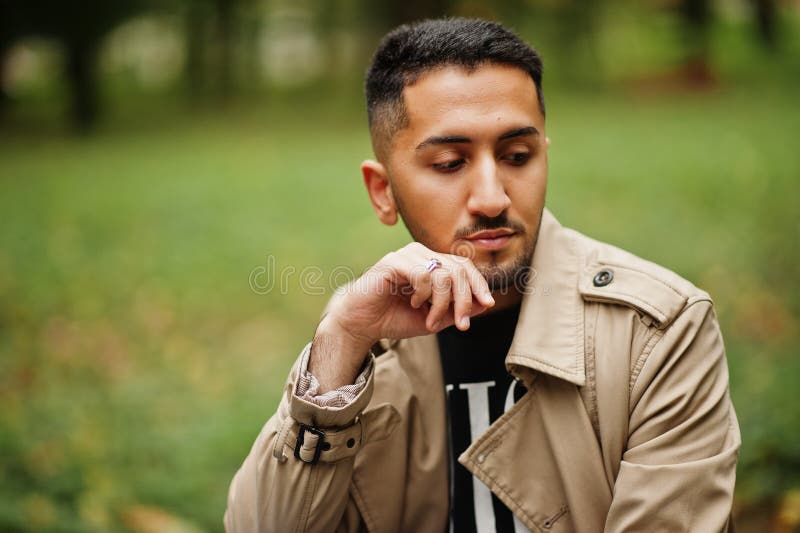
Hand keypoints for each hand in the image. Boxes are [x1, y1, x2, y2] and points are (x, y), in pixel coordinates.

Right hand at [310, 242, 494, 391]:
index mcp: (432, 263)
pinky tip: (413, 303)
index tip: (488, 305)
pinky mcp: (393, 261)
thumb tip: (486, 303)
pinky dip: (424, 295)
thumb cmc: (395, 318)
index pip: (464, 266)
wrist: (363, 324)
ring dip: (442, 303)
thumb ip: (458, 310)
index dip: (479, 284)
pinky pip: (423, 275)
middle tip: (460, 325)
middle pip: (458, 269)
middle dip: (464, 300)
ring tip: (429, 319)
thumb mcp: (435, 318)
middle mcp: (421, 254)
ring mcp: (407, 255)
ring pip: (443, 273)